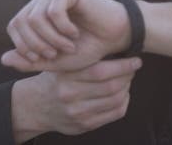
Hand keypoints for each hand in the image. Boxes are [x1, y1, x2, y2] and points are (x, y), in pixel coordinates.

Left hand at [1, 0, 131, 72]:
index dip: (23, 45)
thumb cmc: (87, 48)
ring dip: (52, 38)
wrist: (116, 37)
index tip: (42, 58)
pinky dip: (63, 28)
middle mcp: (41, 0)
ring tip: (68, 46)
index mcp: (35, 13)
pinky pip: (53, 11)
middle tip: (55, 54)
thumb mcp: (56, 60)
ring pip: (36, 17)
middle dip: (36, 44)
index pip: (14, 26)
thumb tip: (2, 59)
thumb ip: (31, 61)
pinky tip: (75, 33)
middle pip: (21, 21)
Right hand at [11, 57, 141, 141]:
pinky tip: (122, 94)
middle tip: (133, 68)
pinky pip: (114, 114)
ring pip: (115, 100)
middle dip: (128, 76)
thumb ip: (82, 58)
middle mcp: (71, 95)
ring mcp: (78, 113)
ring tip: (127, 79)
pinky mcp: (84, 125)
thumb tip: (114, 45)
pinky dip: (124, 102)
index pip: (101, 71)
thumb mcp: (61, 64)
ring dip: (127, 88)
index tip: (135, 60)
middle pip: (111, 87)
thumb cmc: (54, 79)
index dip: (123, 66)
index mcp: (66, 76)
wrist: (36, 106)